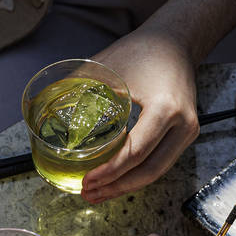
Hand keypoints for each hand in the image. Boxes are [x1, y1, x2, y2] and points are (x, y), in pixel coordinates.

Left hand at [82, 29, 199, 203]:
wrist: (175, 42)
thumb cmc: (143, 50)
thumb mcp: (108, 68)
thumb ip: (80, 92)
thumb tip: (46, 116)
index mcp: (166, 108)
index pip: (136, 152)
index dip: (109, 171)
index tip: (87, 179)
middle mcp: (184, 125)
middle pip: (150, 171)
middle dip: (117, 187)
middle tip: (90, 193)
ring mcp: (188, 132)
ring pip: (157, 171)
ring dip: (127, 185)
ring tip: (100, 193)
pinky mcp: (185, 135)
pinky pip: (161, 162)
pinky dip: (138, 173)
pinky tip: (117, 179)